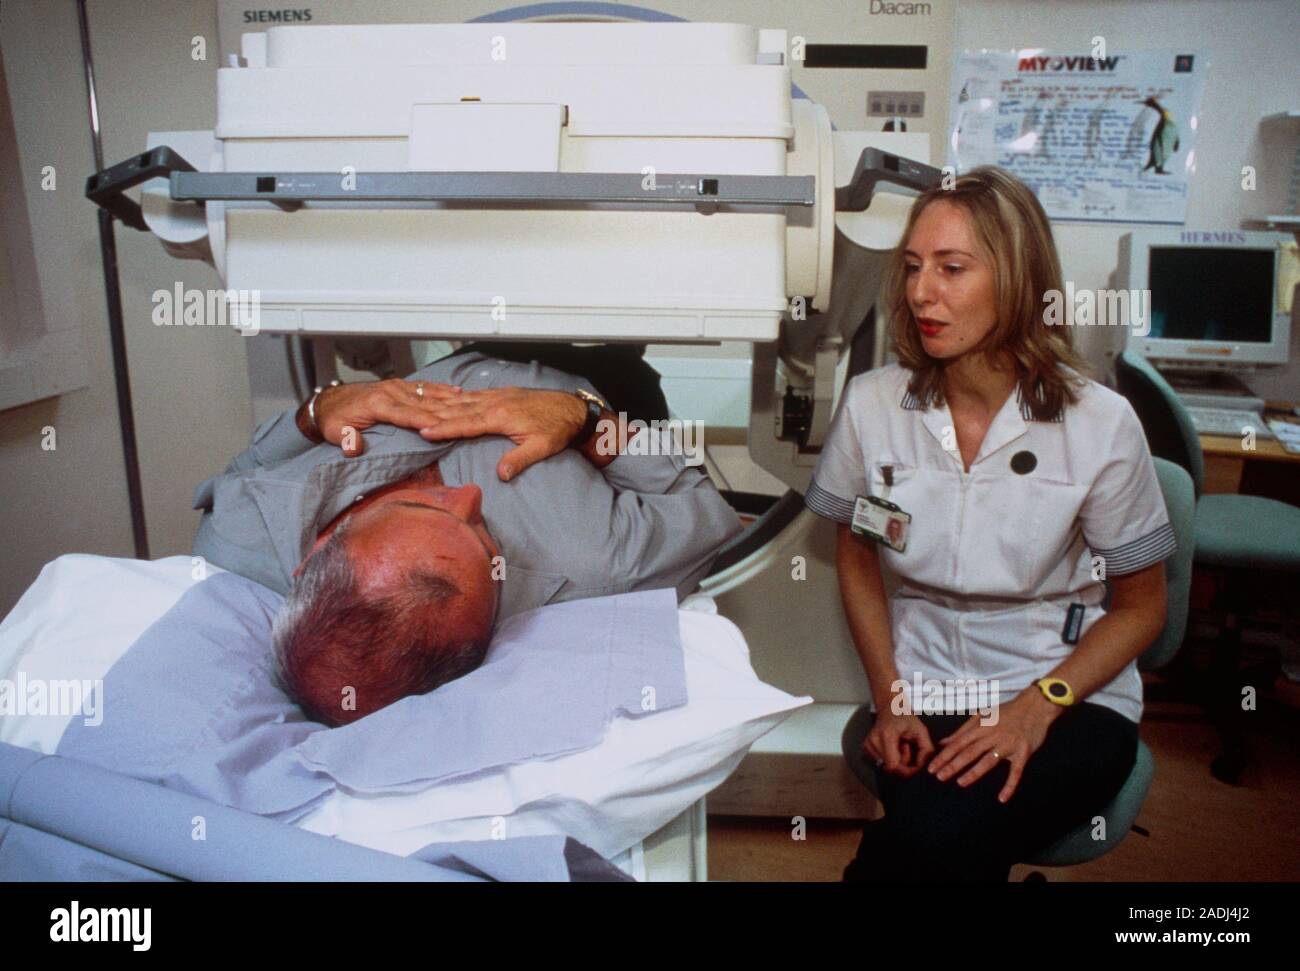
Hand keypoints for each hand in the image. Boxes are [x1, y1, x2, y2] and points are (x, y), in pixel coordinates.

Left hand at [309, 379, 462, 456]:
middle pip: (423, 404)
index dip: (427, 421)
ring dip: (448, 399)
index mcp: (378, 404)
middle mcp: (390, 391)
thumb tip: (354, 448)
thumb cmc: (334, 419)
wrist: (328, 402)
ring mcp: (396, 386)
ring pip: (427, 393)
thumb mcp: (335, 432)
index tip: (445, 427)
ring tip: (470, 404)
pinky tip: (456, 391)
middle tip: (468, 418)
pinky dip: (441, 389)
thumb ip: (347, 440)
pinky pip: (424, 386)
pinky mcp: (398, 385)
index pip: (408, 414)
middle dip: (446, 412)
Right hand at [415, 387, 587, 480]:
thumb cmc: (558, 429)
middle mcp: (496, 403)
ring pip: (465, 400)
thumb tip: (500, 475)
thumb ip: (519, 460)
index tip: (424, 431)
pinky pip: (476, 395)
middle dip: (435, 414)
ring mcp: (500, 396)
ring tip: (423, 408)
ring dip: (444, 404)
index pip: (466, 423)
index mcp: (501, 416)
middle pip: (460, 409)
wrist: (573, 409)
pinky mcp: (505, 394)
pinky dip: (460, 397)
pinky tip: (452, 399)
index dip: (444, 428)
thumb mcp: (541, 448)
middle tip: (412, 418)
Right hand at [865, 709, 934, 778]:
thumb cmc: (905, 718)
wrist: (890, 708)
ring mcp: (867, 745)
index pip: (893, 766)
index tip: (916, 766)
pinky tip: (892, 748)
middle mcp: (873, 741)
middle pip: (889, 769)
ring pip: (885, 767)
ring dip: (896, 762)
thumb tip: (921, 767)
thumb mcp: (921, 731)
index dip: (906, 771)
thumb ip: (926, 750)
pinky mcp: (865, 748)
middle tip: (907, 749)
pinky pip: (880, 763)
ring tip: (899, 747)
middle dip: (902, 765)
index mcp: (886, 736)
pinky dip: (888, 760)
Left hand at [925, 691, 1060, 802]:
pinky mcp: (1023, 752)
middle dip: (953, 765)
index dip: (944, 756)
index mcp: (981, 727)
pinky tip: (1002, 798)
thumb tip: (943, 742)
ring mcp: (1008, 744)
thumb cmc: (1008, 711)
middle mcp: (992, 735)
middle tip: (939, 777)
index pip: (958, 743)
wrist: (1036, 706)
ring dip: (974, 772)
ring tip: (960, 783)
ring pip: (988, 760)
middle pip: (969, 752)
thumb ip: (962, 730)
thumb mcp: (983, 716)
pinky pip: (1016, 772)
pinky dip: (1009, 785)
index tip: (932, 767)